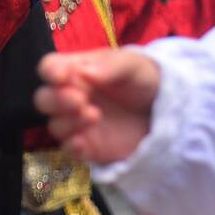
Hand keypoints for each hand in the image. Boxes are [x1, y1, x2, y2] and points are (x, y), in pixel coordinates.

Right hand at [35, 49, 160, 163]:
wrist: (170, 112)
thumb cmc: (146, 80)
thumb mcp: (133, 65)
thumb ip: (109, 66)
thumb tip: (83, 73)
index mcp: (78, 70)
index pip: (50, 68)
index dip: (50, 72)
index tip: (61, 77)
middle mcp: (72, 96)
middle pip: (44, 99)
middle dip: (55, 100)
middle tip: (79, 100)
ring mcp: (78, 123)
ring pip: (55, 125)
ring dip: (68, 121)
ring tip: (94, 116)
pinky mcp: (88, 146)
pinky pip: (69, 149)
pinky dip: (72, 146)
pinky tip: (84, 142)